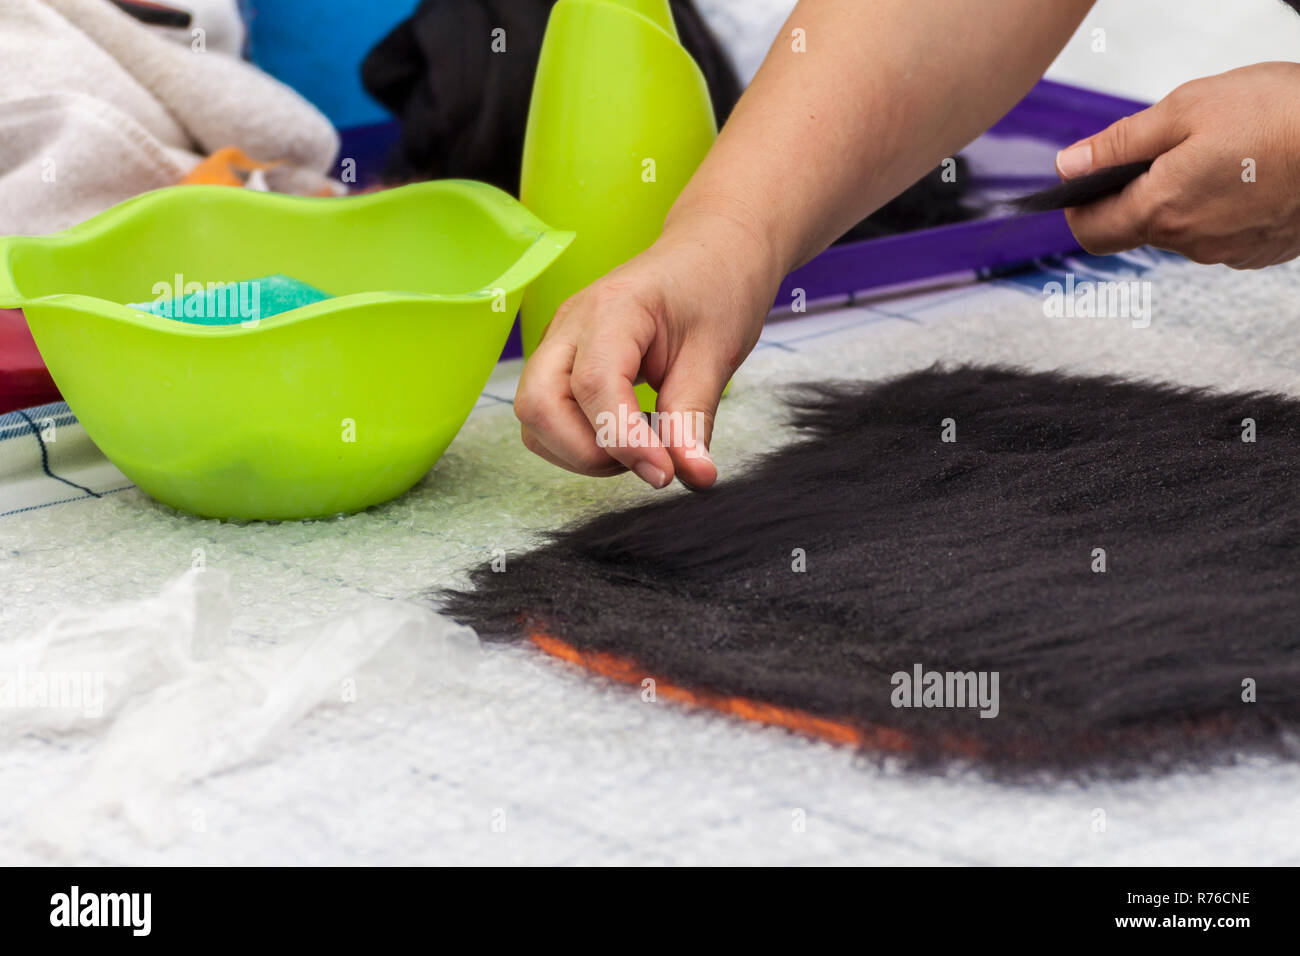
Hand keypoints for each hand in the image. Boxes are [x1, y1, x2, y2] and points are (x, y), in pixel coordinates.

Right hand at [513, 211, 779, 488]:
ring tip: (640, 446)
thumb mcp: (716, 356)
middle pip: (537, 404)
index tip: (664, 472)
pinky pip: (547, 412)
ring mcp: (561, 340)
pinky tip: (624, 434)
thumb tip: (692, 476)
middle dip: (586, 452)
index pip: (594, 385)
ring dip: (578, 450)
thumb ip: (694, 420)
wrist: (711, 252)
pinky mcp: (563, 359)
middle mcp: (572, 323)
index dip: (624, 441)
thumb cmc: (715, 288)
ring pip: (534, 416)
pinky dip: (577, 439)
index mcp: (613, 308)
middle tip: (647, 460)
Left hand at [1055, 62, 1299, 268]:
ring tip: (1220, 153)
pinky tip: (1248, 174)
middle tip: (1167, 148)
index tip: (1083, 183)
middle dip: (1138, 191)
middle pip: (1137, 227)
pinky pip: (1221, 233)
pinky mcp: (1260, 252)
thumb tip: (1070, 165)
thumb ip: (1119, 143)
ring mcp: (1228, 252)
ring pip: (1181, 229)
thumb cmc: (1280, 115)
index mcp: (1162, 209)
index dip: (1078, 207)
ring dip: (1183, 196)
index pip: (1091, 231)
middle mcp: (1190, 242)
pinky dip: (1221, 206)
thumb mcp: (1185, 110)